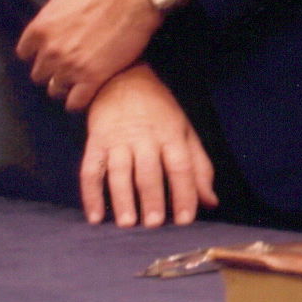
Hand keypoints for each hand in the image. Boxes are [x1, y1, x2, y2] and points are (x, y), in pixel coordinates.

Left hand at [0, 0, 174, 111]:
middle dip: (52, 68)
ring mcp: (71, 66)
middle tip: (70, 59)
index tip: (54, 45)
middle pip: (39, 74)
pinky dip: (79, 99)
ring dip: (65, 84)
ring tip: (79, 75)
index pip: (25, 53)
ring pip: (55, 89)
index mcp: (40, 28)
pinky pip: (75, 102)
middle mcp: (51, 50)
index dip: (38, 50)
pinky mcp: (94, 78)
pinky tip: (87, 88)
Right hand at [77, 63, 216, 225]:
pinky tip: (94, 216)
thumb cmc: (160, 112)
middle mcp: (145, 138)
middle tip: (154, 224)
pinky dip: (90, 194)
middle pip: (149, 171)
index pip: (181, 167)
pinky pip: (90, 170)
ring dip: (123, 198)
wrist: (124, 78)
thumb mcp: (185, 132)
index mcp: (171, 135)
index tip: (186, 219)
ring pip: (120, 171)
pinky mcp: (95, 142)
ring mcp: (117, 140)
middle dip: (152, 198)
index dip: (185, 193)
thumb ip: (199, 167)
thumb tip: (210, 202)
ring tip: (127, 223)